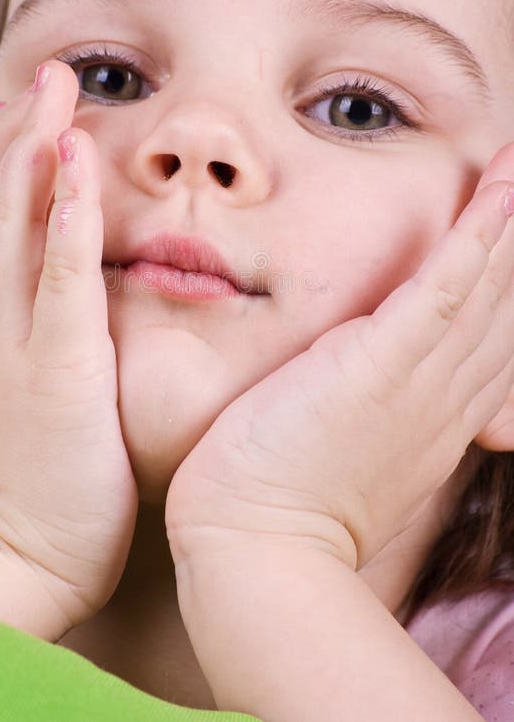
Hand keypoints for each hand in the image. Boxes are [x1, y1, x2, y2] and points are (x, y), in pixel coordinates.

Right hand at [0, 61, 136, 629]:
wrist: (14, 556)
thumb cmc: (15, 472)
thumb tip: (16, 274)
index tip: (12, 113)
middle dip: (2, 131)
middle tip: (44, 78)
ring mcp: (10, 343)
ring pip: (2, 224)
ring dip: (28, 150)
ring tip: (58, 92)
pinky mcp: (60, 370)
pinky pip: (58, 278)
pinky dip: (68, 216)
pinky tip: (80, 164)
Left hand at [166, 145, 513, 570]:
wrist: (258, 549)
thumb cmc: (292, 503)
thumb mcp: (359, 460)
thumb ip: (387, 421)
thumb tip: (390, 396)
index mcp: (440, 415)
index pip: (493, 338)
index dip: (511, 284)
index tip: (512, 239)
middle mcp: (447, 395)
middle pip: (505, 306)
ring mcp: (418, 380)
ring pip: (485, 288)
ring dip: (509, 223)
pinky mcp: (377, 366)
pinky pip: (442, 293)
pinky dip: (475, 242)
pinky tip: (498, 198)